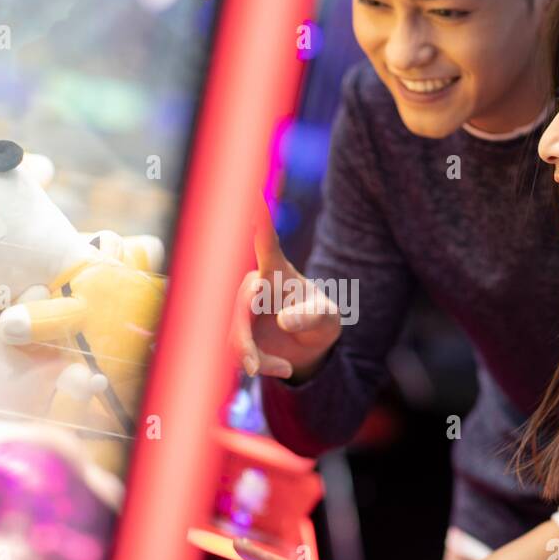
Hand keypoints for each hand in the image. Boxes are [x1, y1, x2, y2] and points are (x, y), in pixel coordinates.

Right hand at [231, 208, 339, 380]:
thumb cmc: (321, 321)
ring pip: (231, 334)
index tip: (251, 191)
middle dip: (243, 342)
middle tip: (255, 368)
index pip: (265, 242)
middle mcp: (253, 283)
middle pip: (238, 308)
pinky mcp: (232, 327)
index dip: (257, 218)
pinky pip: (233, 350)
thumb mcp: (327, 319)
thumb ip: (311, 317)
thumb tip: (285, 321)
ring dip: (254, 359)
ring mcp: (239, 306)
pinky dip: (255, 365)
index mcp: (277, 271)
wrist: (308, 349)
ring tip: (284, 367)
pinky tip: (278, 368)